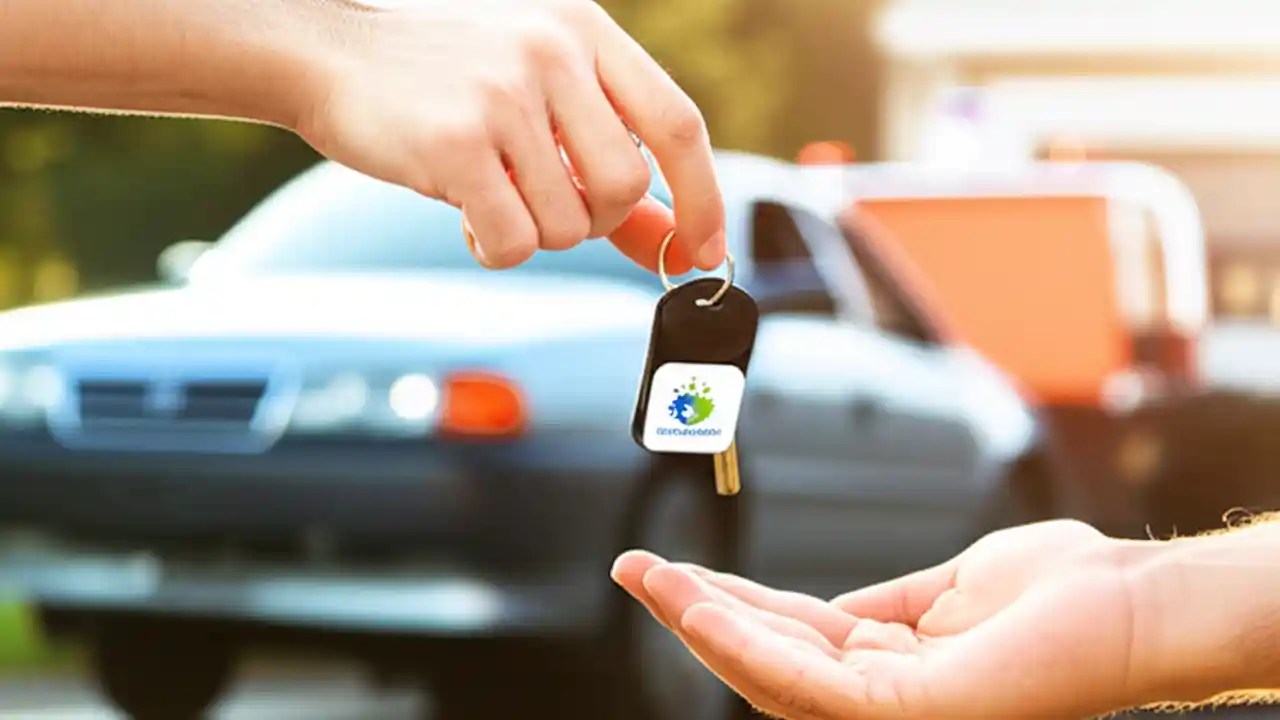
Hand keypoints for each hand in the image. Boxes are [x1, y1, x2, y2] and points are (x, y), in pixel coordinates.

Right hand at [296, 0, 719, 271]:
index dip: (703, 195)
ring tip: (489, 190)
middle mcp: (552, 52)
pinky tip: (464, 211)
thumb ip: (605, 161)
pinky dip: (494, 247)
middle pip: (624, 184)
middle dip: (594, 218)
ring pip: (569, 222)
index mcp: (584, 30)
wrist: (327, 51)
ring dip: (535, 231)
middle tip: (544, 201)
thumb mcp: (537, 93)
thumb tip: (675, 244)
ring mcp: (504, 94)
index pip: (678, 122)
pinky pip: (515, 242)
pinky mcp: (457, 143)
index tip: (705, 251)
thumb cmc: (442, 79)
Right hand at [613, 521, 1215, 718]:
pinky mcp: (912, 712)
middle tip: (632, 571)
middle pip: (767, 660)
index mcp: (889, 669)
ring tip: (651, 582)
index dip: (725, 605)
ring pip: (775, 676)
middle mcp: (883, 700)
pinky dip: (751, 647)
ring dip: (705, 627)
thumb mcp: (942, 591)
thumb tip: (825, 612)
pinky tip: (708, 609)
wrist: (1131, 602)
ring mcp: (896, 713)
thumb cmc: (1058, 593)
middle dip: (693, 615)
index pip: (788, 640)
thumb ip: (880, 608)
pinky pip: (813, 684)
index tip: (673, 570)